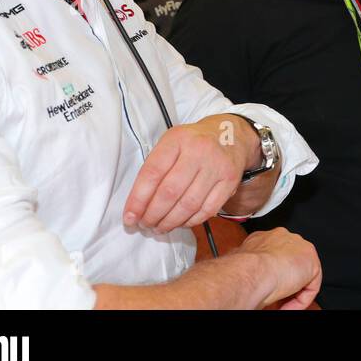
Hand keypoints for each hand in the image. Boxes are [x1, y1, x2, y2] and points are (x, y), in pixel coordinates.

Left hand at [123, 118, 247, 232]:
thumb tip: (137, 206)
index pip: (152, 173)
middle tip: (145, 225)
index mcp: (177, 139)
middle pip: (170, 192)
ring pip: (189, 205)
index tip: (129, 217)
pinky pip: (208, 210)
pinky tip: (180, 223)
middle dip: (153, 215)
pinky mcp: (230, 181)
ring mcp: (217, 166)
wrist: (230, 133)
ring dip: (170, 222)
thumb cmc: (192, 143)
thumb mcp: (171, 143)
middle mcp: (199, 151)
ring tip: (160, 227)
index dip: (138, 199)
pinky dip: (191, 222)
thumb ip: (155, 168)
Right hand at [237, 228, 321, 308]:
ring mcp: (299, 247)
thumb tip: (247, 277)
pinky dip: (300, 301)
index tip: (267, 288)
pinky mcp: (312, 261)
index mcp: (264, 238)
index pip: (273, 255)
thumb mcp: (241, 266)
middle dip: (284, 282)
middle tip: (275, 299)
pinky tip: (286, 306)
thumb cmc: (242, 271)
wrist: (252, 272)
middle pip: (290, 263)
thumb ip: (249, 267)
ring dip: (292, 294)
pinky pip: (311, 286)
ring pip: (301, 275)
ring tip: (280, 305)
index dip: (271, 274)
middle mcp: (283, 238)